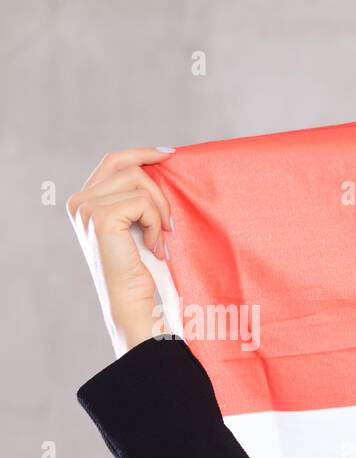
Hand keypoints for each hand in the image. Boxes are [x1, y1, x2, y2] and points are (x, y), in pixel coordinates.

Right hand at [67, 147, 175, 348]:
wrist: (132, 302)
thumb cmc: (141, 269)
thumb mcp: (138, 226)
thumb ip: (137, 199)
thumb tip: (161, 167)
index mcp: (85, 200)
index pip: (114, 162)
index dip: (142, 153)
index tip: (169, 154)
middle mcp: (79, 201)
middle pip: (127, 167)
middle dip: (158, 189)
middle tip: (171, 222)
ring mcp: (86, 208)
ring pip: (138, 182)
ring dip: (159, 211)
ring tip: (161, 239)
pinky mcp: (101, 217)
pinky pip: (142, 202)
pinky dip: (156, 223)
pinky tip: (155, 246)